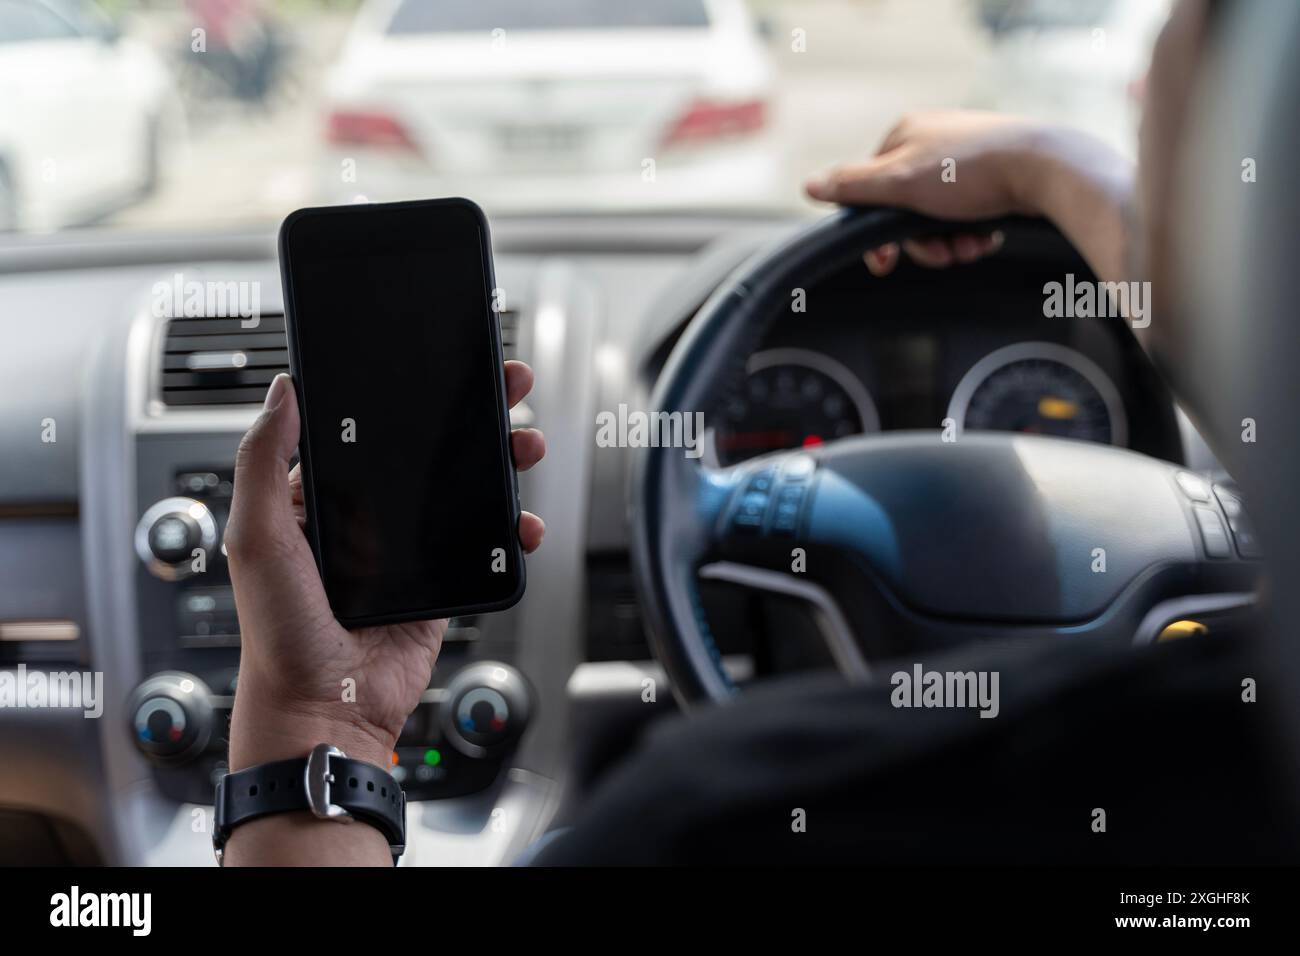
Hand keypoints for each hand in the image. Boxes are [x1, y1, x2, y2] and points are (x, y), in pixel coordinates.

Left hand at [223, 364, 545, 775]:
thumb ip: (263, 461)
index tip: (433, 363)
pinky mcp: (440, 582)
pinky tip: (523, 523)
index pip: (364, 430)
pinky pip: (482, 544)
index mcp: (316, 499)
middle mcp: (364, 520)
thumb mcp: (256, 536)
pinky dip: (511, 530)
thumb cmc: (278, 633)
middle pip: (425, 453)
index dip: (400, 395)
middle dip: (469, 417)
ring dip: (499, 464)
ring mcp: (405, 551)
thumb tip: (282, 390)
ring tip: (524, 444)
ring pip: (461, 491)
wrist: (326, 709)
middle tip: (503, 387)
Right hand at [804, 110, 1132, 282]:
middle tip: (942, 255)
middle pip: (905, 210)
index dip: (878, 232)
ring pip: (938, 218)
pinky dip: (973, 234)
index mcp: (905, 135)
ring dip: (950, 243)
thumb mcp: (900, 182)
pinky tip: (985, 238)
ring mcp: (964, 160)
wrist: (1044, 170)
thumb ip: (853, 186)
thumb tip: (810, 186)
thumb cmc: (971, 172)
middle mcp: (933, 142)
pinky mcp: (993, 177)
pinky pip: (967, 216)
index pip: (871, 191)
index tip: (886, 262)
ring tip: (968, 247)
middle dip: (923, 241)